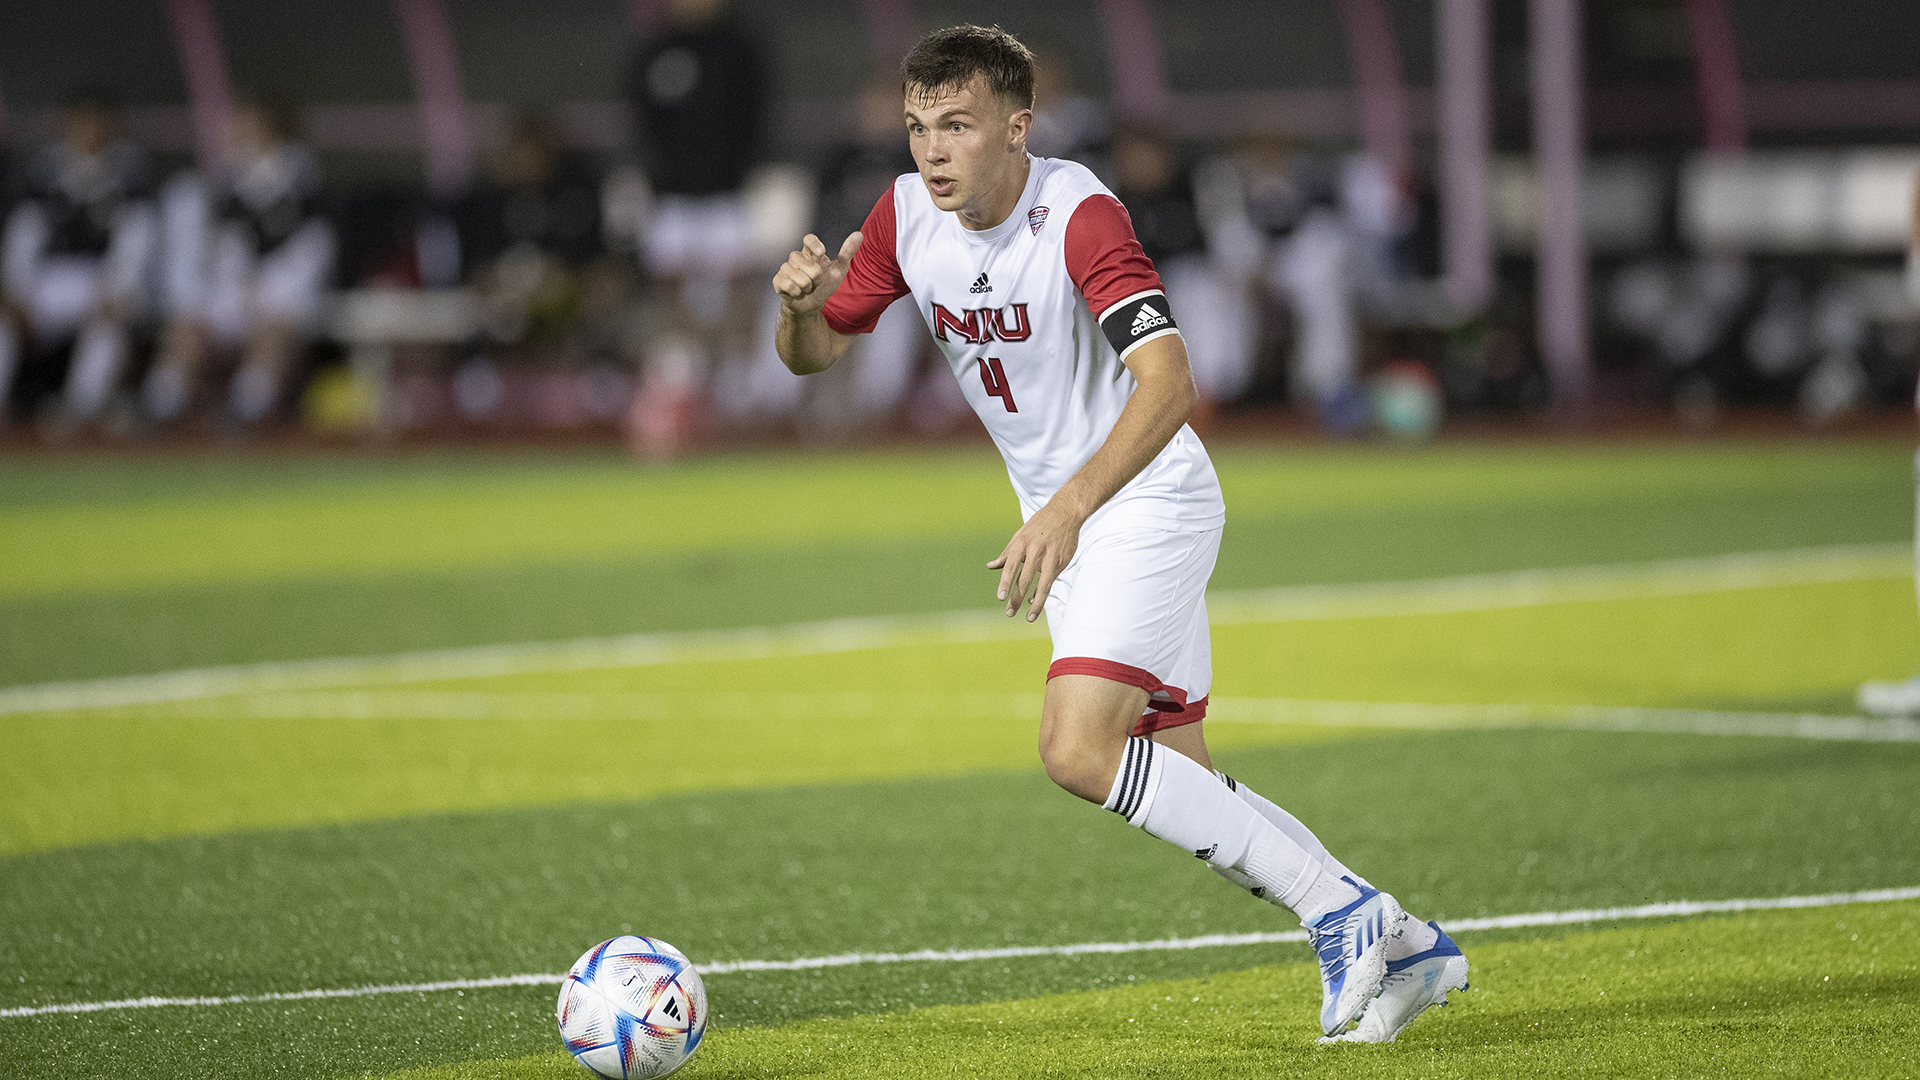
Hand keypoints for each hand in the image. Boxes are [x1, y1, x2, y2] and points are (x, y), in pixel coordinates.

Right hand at [772, 232, 861, 314]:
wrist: (811, 304)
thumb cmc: (825, 284)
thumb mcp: (839, 270)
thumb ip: (847, 252)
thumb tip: (859, 234)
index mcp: (810, 252)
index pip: (809, 239)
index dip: (814, 244)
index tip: (821, 252)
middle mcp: (796, 257)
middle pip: (808, 264)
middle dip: (817, 277)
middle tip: (816, 282)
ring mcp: (785, 268)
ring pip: (799, 277)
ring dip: (808, 287)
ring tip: (807, 288)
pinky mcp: (778, 280)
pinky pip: (789, 285)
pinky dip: (797, 292)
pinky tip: (797, 293)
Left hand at [988, 502, 1083, 621]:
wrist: (1065, 513)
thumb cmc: (1038, 526)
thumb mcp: (1019, 535)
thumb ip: (1006, 553)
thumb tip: (990, 566)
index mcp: (1021, 543)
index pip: (1011, 566)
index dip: (1005, 583)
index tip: (1001, 597)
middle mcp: (1036, 551)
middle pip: (1025, 579)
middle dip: (1017, 598)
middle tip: (1009, 613)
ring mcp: (1051, 557)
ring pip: (1043, 585)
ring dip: (1035, 604)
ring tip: (1028, 617)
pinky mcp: (1062, 562)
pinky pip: (1051, 582)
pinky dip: (1042, 593)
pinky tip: (1035, 602)